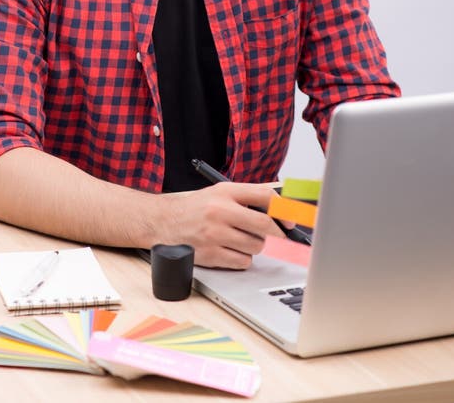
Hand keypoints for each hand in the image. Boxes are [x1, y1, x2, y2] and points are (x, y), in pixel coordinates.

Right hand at [156, 182, 289, 268]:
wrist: (163, 222)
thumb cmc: (195, 208)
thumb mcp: (219, 193)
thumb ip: (247, 196)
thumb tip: (281, 204)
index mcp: (225, 192)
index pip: (265, 196)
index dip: (283, 209)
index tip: (290, 219)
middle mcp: (220, 211)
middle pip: (265, 224)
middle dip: (276, 231)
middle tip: (276, 233)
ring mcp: (215, 234)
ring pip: (256, 245)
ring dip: (255, 245)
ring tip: (241, 238)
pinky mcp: (211, 255)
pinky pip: (243, 261)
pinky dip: (242, 259)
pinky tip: (231, 250)